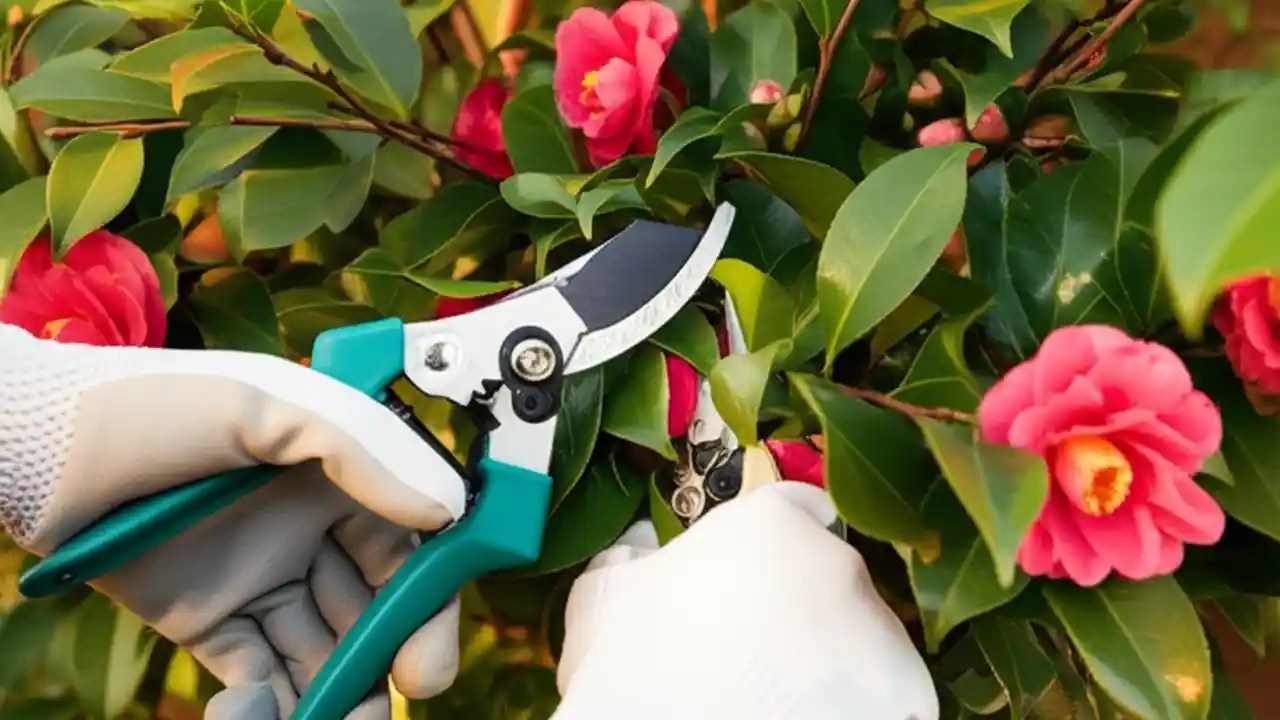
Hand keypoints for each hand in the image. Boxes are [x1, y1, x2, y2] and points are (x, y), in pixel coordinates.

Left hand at [0, 324, 468, 718]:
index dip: (428, 602)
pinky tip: (260, 712)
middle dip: (392, 658)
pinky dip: (266, 706)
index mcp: (335, 478)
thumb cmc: (161, 404)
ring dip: (339, 693)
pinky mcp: (207, 620)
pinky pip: (254, 674)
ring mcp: (258, 578)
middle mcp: (307, 531)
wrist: (46, 443)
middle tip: (405, 695)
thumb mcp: (274, 410)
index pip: (406, 549)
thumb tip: (444, 510)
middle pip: (372, 609)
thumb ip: (365, 456)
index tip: (433, 654)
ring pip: (320, 651)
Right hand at [553, 481, 938, 719]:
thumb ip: (634, 556)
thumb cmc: (631, 674)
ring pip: (863, 635)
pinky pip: (891, 694)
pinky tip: (809, 715)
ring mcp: (877, 628)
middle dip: (803, 608)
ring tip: (779, 696)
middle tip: (754, 653)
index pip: (799, 509)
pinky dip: (863, 704)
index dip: (778, 545)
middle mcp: (837, 560)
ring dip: (833, 657)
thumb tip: (640, 546)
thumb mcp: (604, 596)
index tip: (759, 577)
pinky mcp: (906, 691)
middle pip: (830, 575)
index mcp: (770, 521)